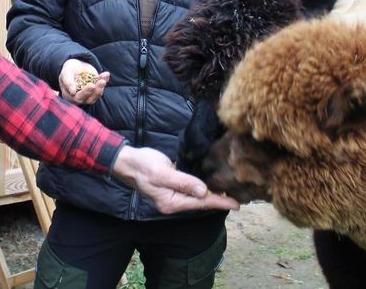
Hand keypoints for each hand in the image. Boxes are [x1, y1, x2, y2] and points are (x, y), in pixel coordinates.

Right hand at [59, 58, 108, 104]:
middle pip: (89, 99)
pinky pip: (101, 87)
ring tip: (103, 79)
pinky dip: (104, 80)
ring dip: (101, 87)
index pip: (78, 98)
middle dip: (96, 91)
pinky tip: (106, 74)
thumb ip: (67, 81)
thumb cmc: (68, 69)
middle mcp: (81, 97)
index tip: (92, 86)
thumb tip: (72, 92)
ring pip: (97, 94)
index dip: (85, 93)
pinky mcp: (96, 88)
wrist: (76, 65)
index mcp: (70, 96)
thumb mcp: (66, 72)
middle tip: (101, 82)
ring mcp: (90, 94)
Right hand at [111, 145, 239, 214]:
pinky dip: (201, 189)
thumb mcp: (163, 173)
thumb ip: (184, 182)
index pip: (201, 203)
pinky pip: (190, 191)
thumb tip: (204, 191)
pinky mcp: (171, 188)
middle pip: (200, 203)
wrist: (127, 161)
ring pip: (196, 198)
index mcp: (172, 202)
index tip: (237, 205)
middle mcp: (173, 203)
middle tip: (238, 198)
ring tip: (228, 193)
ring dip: (211, 196)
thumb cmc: (143, 165)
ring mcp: (171, 197)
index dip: (220, 203)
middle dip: (218, 201)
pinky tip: (210, 185)